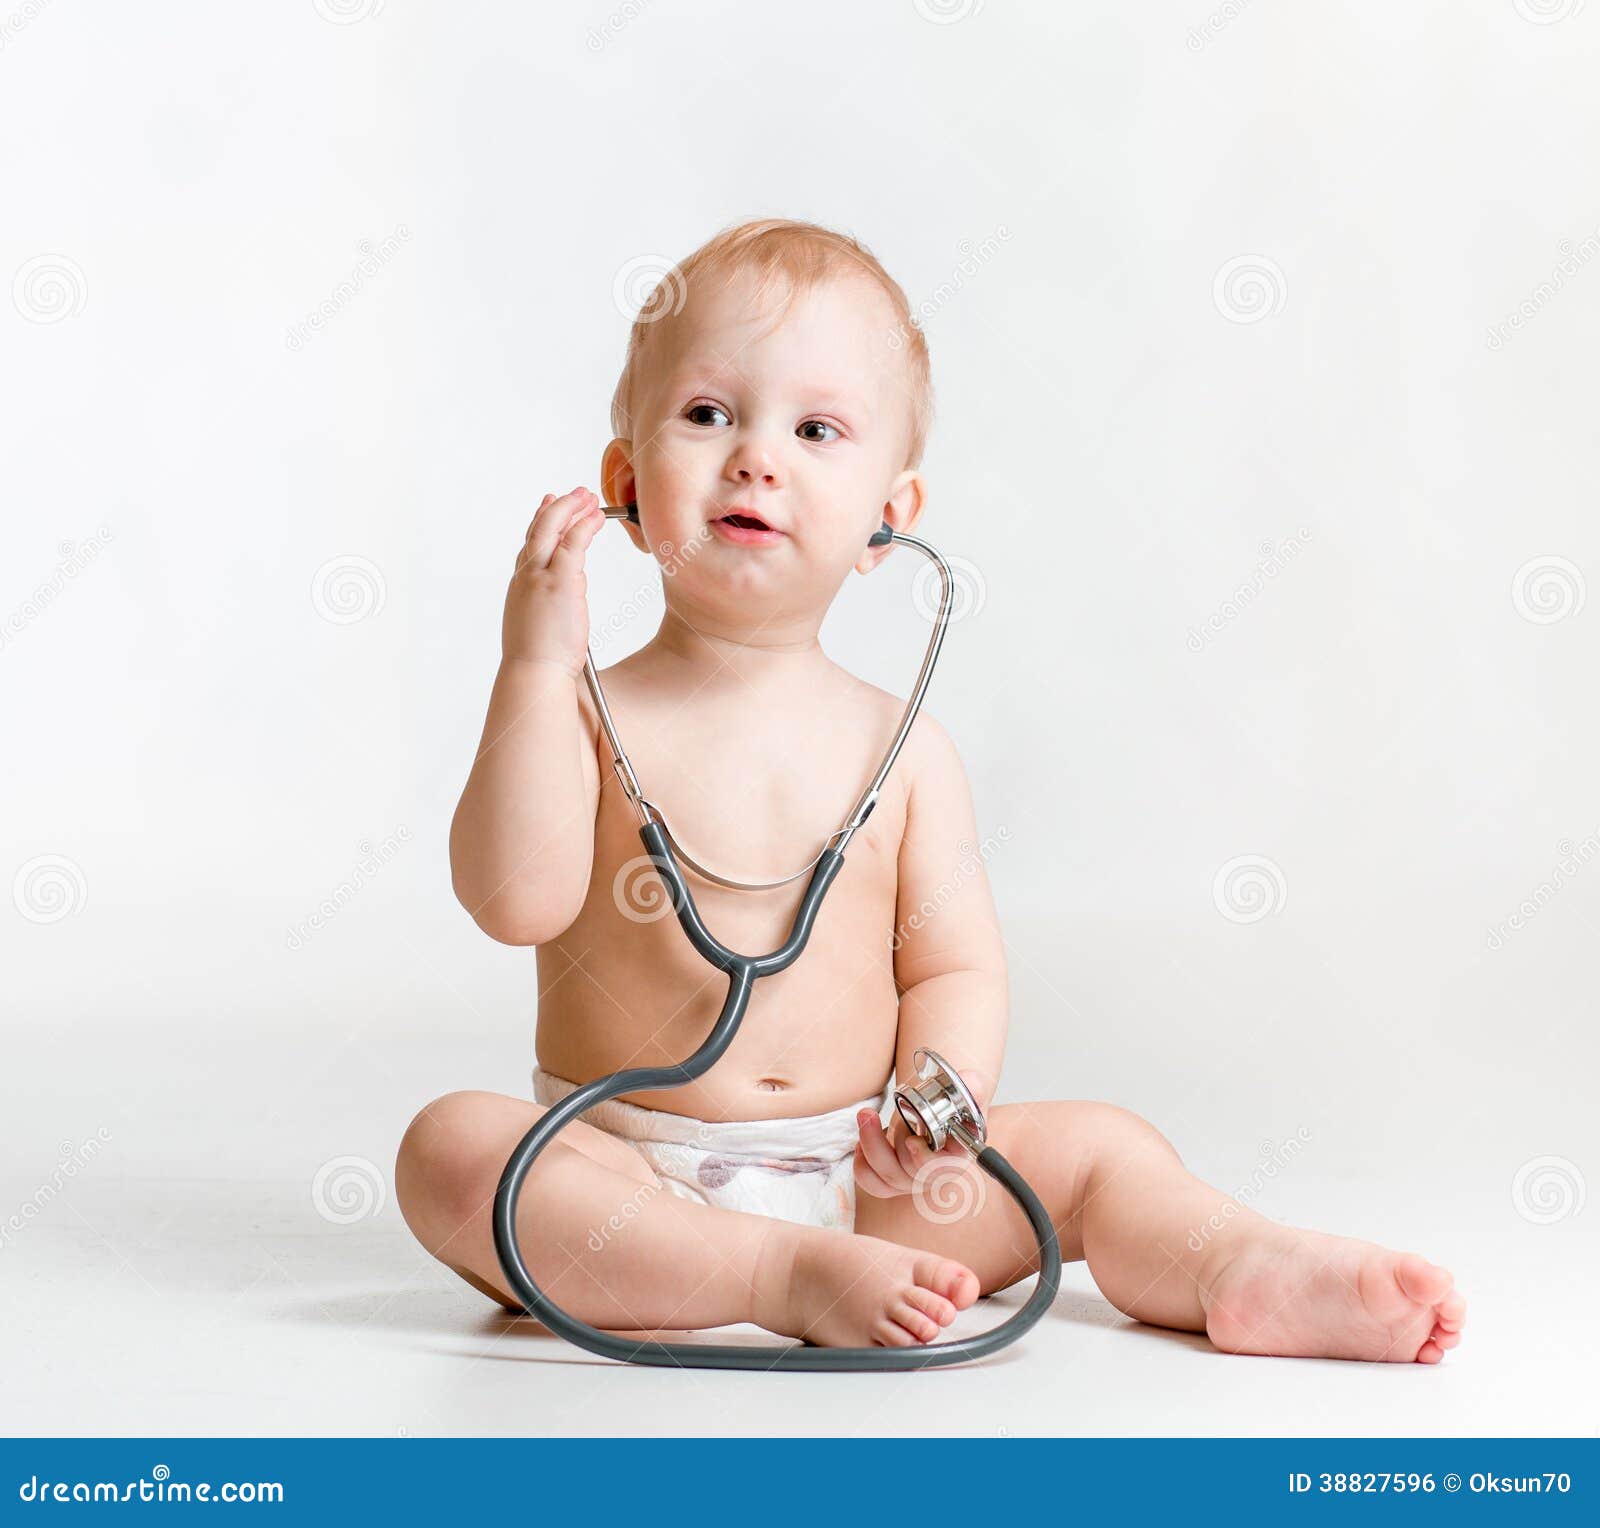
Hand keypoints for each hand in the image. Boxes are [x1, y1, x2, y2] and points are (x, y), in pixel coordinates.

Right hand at [501, 487, 607, 674]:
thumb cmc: (539, 660)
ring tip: (589, 497)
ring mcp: (540, 576)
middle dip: (557, 508)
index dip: (540, 522)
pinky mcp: (560, 581)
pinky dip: (585, 525)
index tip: (549, 506)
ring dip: (571, 509)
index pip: (530, 546)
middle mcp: (526, 576)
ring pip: (553, 529)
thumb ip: (552, 601)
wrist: (533, 672)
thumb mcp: (540, 624)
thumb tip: (570, 590)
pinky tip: (596, 516)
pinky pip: (573, 543)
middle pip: (538, 530)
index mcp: (521, 587)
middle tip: (575, 494)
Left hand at [854, 1064, 992, 1199]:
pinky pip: (871, 1182)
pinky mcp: (890, 1181)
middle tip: (876, 1114)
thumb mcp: (962, 1096)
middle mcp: (933, 1175)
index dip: (925, 1159)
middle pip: (910, 1172)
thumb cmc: (949, 1109)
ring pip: (887, 1176)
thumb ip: (970, 1089)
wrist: (934, 1113)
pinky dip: (862, 1162)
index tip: (912, 1141)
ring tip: (866, 1116)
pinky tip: (863, 1139)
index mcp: (956, 1158)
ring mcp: (911, 1181)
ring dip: (871, 1145)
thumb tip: (971, 1082)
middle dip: (891, 1140)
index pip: (943, 1170)